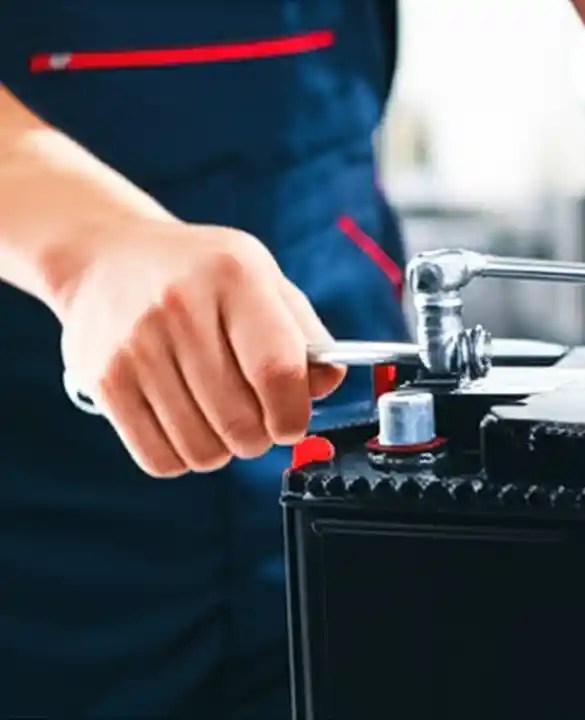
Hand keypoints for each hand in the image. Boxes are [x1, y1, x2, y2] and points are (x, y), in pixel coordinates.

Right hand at [53, 220, 345, 476]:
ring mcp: (137, 345)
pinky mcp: (104, 380)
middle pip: (240, 419)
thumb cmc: (198, 274)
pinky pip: (159, 457)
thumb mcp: (260, 277)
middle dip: (260, 437)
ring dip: (222, 450)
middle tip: (258, 424)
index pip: (277, 370)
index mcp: (234, 276)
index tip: (293, 423)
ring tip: (219, 421)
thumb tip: (328, 383)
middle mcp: (181, 307)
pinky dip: (183, 458)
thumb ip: (303, 332)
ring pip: (201, 448)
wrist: (104, 257)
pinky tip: (186, 426)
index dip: (294, 413)